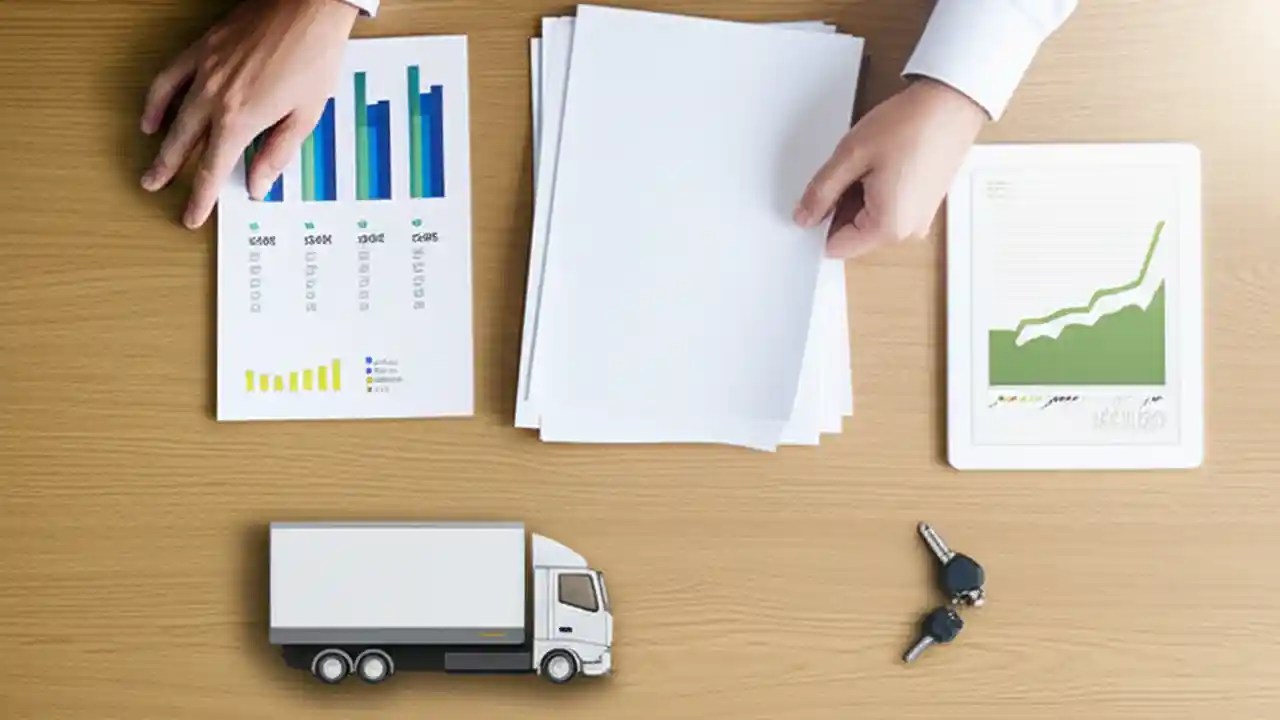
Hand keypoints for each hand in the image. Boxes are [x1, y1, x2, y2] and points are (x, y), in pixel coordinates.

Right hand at [140, 0, 358, 228]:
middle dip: (169, 171)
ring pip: (172, 114)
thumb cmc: (314, 57)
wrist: (308, 6)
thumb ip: (277, 152)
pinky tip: (153, 115)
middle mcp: (215, 97)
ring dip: (159, 141)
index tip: (191, 216)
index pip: (213, 168)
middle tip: (155, 188)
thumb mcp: (306, 114)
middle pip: (185, 144)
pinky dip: (157, 99)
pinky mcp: (202, 49)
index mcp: (242, 118)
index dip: (200, 196)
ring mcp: (204, 71)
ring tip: (151, 162)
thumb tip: (259, 184)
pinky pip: (169, 78)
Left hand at [794, 78, 987, 257]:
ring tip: (870, 162)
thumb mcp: (851, 156)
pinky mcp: (924, 205)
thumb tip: (803, 217)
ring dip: (858, 195)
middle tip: (848, 169)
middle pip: (853, 233)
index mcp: (888, 228)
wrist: (952, 103)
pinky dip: (875, 190)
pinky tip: (881, 163)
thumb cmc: (909, 125)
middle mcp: (906, 232)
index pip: (836, 246)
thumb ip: (821, 192)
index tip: (816, 196)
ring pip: (868, 219)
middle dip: (840, 206)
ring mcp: (918, 219)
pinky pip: (887, 208)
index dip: (818, 222)